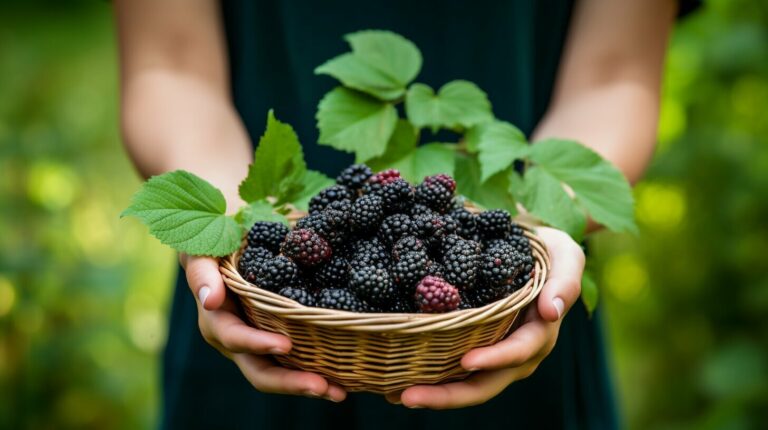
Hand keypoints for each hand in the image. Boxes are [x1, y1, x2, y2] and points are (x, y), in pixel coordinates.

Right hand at [180, 253, 346, 401]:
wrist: (226, 251)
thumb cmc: (213, 247)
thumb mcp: (203, 252)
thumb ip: (202, 273)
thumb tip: (211, 300)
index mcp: (216, 322)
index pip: (235, 338)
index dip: (257, 344)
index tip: (285, 344)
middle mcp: (237, 342)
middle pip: (260, 371)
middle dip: (290, 382)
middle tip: (321, 386)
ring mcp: (258, 346)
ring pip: (280, 375)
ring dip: (308, 385)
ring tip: (339, 392)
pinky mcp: (276, 343)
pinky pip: (294, 364)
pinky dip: (317, 372)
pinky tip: (343, 380)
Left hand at [385, 227, 583, 408]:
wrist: (530, 252)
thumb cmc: (548, 252)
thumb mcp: (564, 255)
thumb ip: (565, 280)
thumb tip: (552, 310)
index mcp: (539, 335)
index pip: (517, 353)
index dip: (494, 358)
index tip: (466, 361)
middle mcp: (516, 355)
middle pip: (485, 384)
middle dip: (448, 395)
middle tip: (409, 396)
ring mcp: (494, 356)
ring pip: (466, 386)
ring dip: (433, 394)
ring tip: (396, 394)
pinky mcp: (474, 349)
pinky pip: (454, 372)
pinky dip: (429, 379)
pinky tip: (397, 381)